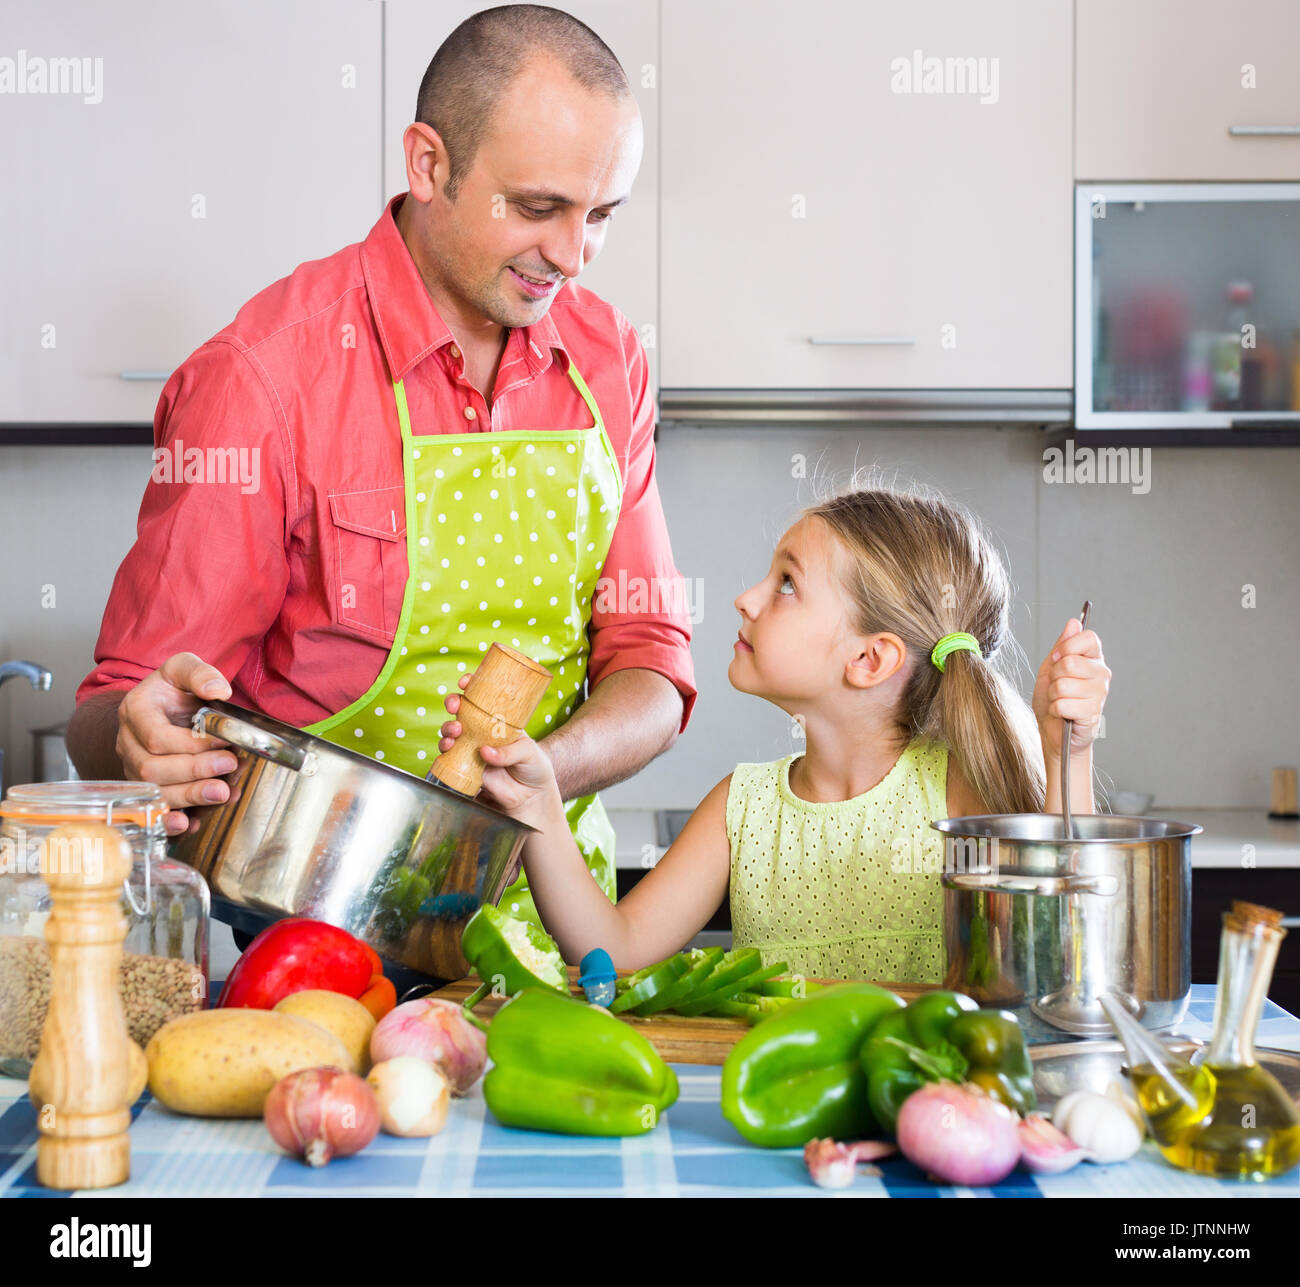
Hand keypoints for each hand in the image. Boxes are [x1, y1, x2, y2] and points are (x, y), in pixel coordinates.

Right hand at [115, 652, 237, 835]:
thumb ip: (199, 673)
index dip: (191, 743)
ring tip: (224, 792)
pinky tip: (192, 824)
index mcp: (135, 712)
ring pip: (154, 792)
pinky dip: (170, 822)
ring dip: (190, 796)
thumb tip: (219, 690)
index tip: (224, 738)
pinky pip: (152, 811)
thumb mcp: (184, 667)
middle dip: (194, 771)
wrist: (163, 705)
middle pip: (152, 769)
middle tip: (230, 765)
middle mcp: (128, 743)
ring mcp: (134, 768)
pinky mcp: (146, 788)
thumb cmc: (174, 688)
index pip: (155, 736)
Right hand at [440, 676, 559, 824]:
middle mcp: (483, 730)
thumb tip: (484, 751)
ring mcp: (472, 747)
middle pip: (461, 710)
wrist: (531, 796)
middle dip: (453, 703)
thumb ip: (509, 752)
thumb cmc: (534, 767)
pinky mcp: (466, 766)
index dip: (471, 685)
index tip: (466, 682)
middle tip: (455, 706)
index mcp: (499, 719)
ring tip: (456, 733)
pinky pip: (449, 755)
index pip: (483, 696)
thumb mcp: (529, 752)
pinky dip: (445, 749)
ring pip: (451, 731)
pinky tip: (449, 748)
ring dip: (448, 728)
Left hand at [1032, 619, 1110, 761]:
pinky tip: (1062, 713)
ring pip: (1063, 685)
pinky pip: (1063, 704)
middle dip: (1054, 676)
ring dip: (1053, 695)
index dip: (1067, 646)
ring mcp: (1099, 694)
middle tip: (1056, 686)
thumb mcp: (1050, 667)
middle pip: (1070, 662)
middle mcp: (1101, 674)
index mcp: (1092, 659)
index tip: (1056, 658)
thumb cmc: (1052, 698)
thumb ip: (1062, 645)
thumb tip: (1074, 623)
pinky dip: (1055, 709)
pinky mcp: (1092, 713)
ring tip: (1059, 700)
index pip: (1088, 638)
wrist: (1052, 730)